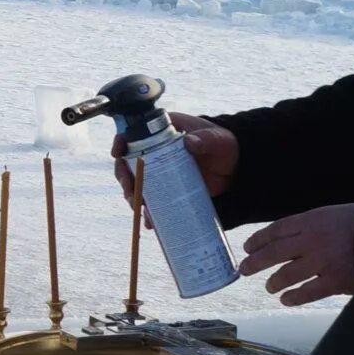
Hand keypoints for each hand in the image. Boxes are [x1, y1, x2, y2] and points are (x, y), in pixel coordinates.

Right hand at [109, 112, 237, 203]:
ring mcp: (159, 173)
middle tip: (130, 188)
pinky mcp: (167, 190)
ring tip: (138, 206)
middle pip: (129, 163)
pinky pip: (152, 201)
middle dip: (124, 176)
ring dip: (132, 196)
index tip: (117, 152)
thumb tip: (190, 142)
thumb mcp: (217, 140)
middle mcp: (155, 152)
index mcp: (163, 133)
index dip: (121, 142)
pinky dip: (148, 213)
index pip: (134, 133)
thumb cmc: (224, 146)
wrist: (236, 168)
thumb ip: (205, 139)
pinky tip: (150, 221)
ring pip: (136, 184)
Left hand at [238, 204, 353, 304]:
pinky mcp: (334, 282)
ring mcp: (322, 263)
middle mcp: (311, 241)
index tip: (248, 247)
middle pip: (274, 253)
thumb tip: (297, 236)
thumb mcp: (338, 213)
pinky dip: (294, 297)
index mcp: (313, 220)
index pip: (276, 229)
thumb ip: (316, 225)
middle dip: (255, 262)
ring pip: (286, 275)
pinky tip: (286, 300)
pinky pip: (307, 292)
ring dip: (274, 282)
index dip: (259, 239)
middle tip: (245, 269)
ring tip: (269, 286)